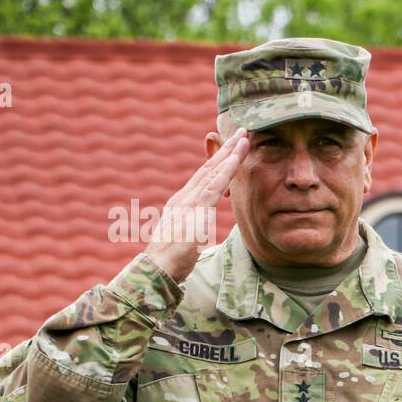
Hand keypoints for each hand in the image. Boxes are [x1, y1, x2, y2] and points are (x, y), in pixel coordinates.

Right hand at [144, 128, 248, 282]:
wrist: (158, 269)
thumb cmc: (172, 261)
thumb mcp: (187, 241)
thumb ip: (193, 231)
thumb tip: (197, 233)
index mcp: (183, 203)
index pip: (204, 178)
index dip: (219, 161)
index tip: (232, 147)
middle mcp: (184, 197)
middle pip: (209, 167)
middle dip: (226, 149)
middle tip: (242, 131)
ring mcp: (188, 201)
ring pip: (213, 171)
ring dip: (230, 153)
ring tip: (244, 137)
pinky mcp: (195, 208)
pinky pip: (214, 184)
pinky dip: (226, 169)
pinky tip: (236, 157)